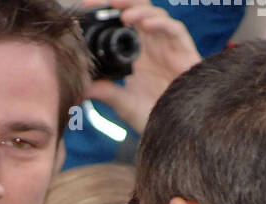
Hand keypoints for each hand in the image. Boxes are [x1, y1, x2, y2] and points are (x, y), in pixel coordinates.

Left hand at [83, 1, 200, 134]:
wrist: (176, 129)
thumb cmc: (154, 114)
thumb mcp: (123, 103)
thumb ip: (104, 92)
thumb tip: (80, 87)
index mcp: (137, 51)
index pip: (122, 21)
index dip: (107, 11)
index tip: (86, 9)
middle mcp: (153, 44)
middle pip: (139, 10)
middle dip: (123, 2)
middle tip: (105, 3)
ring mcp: (169, 46)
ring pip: (156, 15)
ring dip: (140, 11)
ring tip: (125, 16)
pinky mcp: (185, 52)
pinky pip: (175, 29)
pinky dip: (161, 24)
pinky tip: (146, 25)